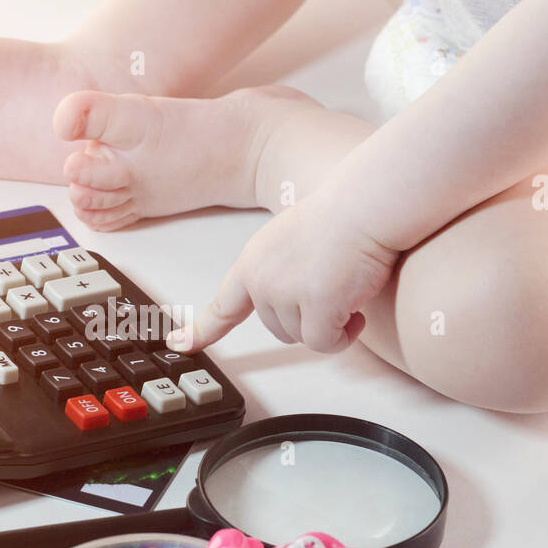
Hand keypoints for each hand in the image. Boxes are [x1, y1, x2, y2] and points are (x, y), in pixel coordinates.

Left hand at [168, 197, 399, 353]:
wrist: (366, 204)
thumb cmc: (343, 217)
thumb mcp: (293, 243)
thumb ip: (282, 274)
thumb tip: (297, 303)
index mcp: (254, 261)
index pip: (223, 305)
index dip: (202, 329)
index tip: (180, 343)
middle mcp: (262, 280)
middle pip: (280, 329)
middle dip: (310, 318)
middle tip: (333, 286)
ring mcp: (285, 294)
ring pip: (305, 337)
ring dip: (330, 324)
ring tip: (346, 287)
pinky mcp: (315, 307)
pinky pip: (326, 344)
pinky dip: (344, 335)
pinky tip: (356, 310)